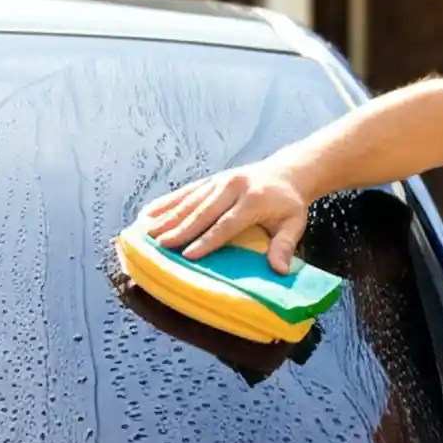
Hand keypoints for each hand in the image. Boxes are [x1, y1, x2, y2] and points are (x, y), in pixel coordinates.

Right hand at [140, 162, 308, 272]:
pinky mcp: (211, 179)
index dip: (208, 240)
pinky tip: (149, 212)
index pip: (227, 223)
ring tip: (148, 232)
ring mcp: (220, 180)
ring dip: (168, 216)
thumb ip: (285, 246)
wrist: (287, 172)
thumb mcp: (294, 224)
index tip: (189, 255)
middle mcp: (233, 186)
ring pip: (191, 200)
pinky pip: (187, 191)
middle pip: (204, 211)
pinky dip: (167, 202)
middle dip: (181, 229)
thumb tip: (280, 270)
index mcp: (254, 199)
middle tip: (160, 245)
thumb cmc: (288, 204)